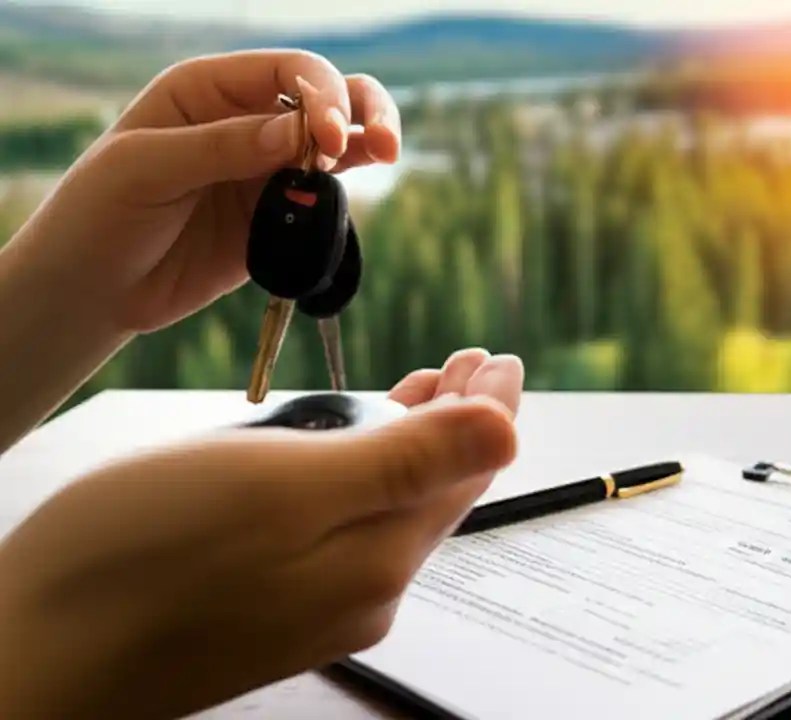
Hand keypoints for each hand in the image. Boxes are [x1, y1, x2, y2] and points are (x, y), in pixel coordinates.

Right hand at [0, 350, 521, 719]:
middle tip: (474, 364)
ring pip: (390, 512)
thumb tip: (508, 431)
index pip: (465, 472)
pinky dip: (364, 480)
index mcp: (377, 561)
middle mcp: (360, 594)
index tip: (499, 358)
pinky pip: (344, 533)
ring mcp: (314, 605)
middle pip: (435, 494)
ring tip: (428, 391)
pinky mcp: (268, 606)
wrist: (32, 658)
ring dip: (415, 447)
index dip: (488, 408)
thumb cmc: (139, 564)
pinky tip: (350, 452)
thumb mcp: (283, 488)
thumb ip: (403, 465)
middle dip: (460, 423)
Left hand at [13, 49, 398, 333]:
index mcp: (209, 90)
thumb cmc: (100, 215)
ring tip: (387, 155)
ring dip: (369, 144)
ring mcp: (267, 170)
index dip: (322, 97)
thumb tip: (301, 132)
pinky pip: (327, 200)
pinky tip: (339, 210)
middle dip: (364, 110)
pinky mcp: (279, 217)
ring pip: (340, 143)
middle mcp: (246, 121)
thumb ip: (223, 146)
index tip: (327, 141)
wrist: (92, 291)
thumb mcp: (146, 168)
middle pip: (330, 97)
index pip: (290, 72)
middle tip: (384, 144)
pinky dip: (344, 199)